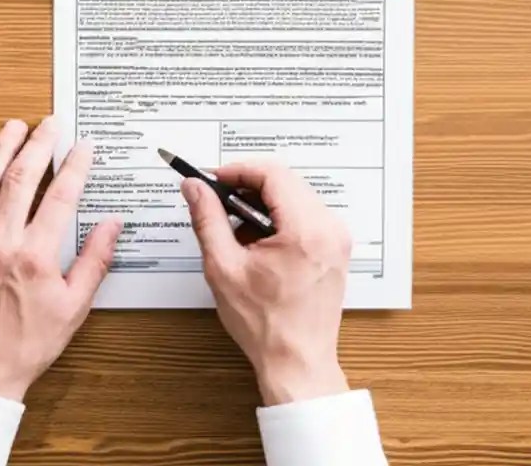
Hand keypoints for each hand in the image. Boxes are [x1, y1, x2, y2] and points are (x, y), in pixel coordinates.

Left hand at [0, 118, 120, 400]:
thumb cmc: (27, 343)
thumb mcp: (74, 307)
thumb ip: (94, 261)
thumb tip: (112, 224)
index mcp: (35, 256)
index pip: (60, 195)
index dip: (75, 164)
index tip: (83, 146)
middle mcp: (0, 241)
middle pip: (21, 176)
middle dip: (38, 143)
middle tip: (49, 124)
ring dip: (0, 147)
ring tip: (13, 127)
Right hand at [181, 161, 351, 405]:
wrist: (297, 361)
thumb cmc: (265, 325)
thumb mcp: (224, 267)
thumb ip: (207, 219)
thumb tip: (194, 188)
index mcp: (305, 230)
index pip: (272, 174)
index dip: (237, 170)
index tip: (212, 178)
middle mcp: (329, 228)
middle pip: (285, 180)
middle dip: (247, 185)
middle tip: (216, 200)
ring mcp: (336, 238)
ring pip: (295, 195)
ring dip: (262, 202)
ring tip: (234, 229)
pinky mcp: (335, 248)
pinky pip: (305, 215)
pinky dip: (278, 217)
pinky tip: (256, 242)